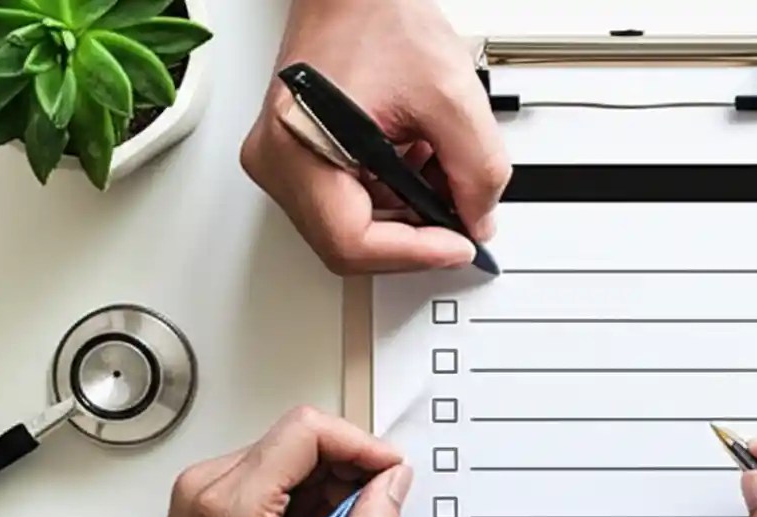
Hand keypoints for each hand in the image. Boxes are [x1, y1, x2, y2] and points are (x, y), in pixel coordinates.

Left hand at [71, 408, 410, 516]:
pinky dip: (302, 500)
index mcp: (230, 505)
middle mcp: (208, 485)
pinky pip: (270, 477)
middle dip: (347, 470)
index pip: (308, 430)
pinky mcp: (206, 502)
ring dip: (325, 488)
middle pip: (299, 439)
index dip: (361, 444)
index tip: (390, 473)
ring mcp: (203, 491)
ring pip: (288, 456)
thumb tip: (393, 487)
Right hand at [242, 0, 510, 274]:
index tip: (458, 244)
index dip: (415, 253)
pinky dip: (393, 200)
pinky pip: (348, 205)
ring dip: (407, 220)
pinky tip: (418, 169)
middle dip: (415, 238)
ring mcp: (284, 163)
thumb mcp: (450, 95)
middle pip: (350, 244)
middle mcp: (277, 163)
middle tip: (461, 222)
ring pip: (352, 230)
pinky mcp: (300, 157)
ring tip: (442, 181)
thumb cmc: (376, 16)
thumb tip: (479, 220)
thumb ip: (478, 169)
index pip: (352, 241)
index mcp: (297, 146)